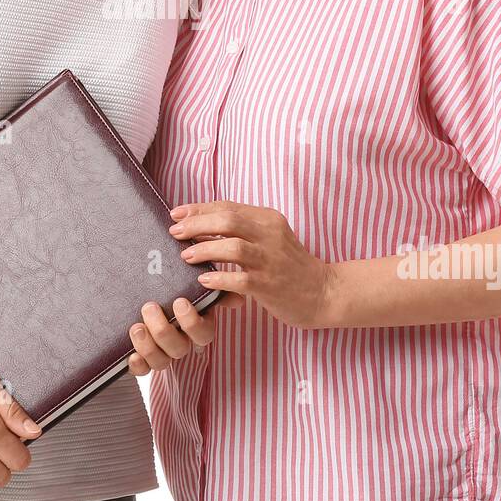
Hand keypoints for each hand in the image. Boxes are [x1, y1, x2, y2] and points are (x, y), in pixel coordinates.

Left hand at [126, 290, 244, 375]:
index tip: (179, 301)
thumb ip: (214, 292)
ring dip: (148, 346)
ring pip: (161, 361)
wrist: (145, 294)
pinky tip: (131, 356)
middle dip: (163, 330)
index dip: (191, 321)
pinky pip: (143, 370)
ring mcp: (163, 353)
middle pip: (179, 349)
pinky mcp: (144, 360)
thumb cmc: (173, 290)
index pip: (202, 333)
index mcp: (197, 326)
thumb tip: (237, 300)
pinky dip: (137, 365)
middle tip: (149, 307)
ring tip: (136, 326)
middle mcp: (182, 342)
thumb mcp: (191, 287)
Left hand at [166, 200, 337, 328]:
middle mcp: (270, 235)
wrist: (325, 293)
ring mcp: (271, 260)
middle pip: (227, 220)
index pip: (228, 207)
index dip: (199, 209)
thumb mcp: (271, 238)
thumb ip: (243, 230)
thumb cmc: (290, 266)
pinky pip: (239, 279)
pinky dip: (218, 278)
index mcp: (269, 219)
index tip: (176, 213)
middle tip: (175, 231)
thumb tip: (201, 225)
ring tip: (185, 255)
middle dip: (196, 224)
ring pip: (232, 246)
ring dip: (204, 249)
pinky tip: (203, 281)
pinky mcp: (270, 285)